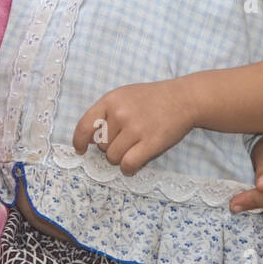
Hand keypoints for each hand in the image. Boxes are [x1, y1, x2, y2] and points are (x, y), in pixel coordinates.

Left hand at [73, 79, 195, 174]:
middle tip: (126, 139)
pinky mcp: (151, 143)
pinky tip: (134, 163)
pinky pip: (128, 164)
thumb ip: (105, 112)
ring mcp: (136, 128)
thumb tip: (89, 139)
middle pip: (101, 145)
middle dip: (109, 147)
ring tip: (133, 147)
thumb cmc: (151, 98)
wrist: (183, 98)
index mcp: (110, 100)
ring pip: (113, 157)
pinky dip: (129, 168)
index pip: (84, 126)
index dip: (79, 141)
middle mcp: (120, 113)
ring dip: (120, 157)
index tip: (81, 150)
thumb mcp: (124, 95)